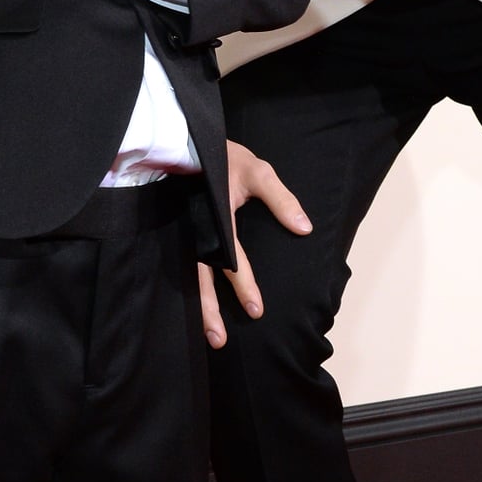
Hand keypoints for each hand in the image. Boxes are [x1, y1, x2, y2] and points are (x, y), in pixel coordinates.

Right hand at [198, 139, 312, 348]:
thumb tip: (304, 228)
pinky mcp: (176, 234)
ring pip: (188, 277)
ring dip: (198, 307)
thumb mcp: (258, 171)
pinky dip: (186, 291)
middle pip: (201, 278)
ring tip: (209, 337)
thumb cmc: (224, 158)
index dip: (244, 285)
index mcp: (218, 218)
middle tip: (220, 341)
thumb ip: (281, 200)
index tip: (256, 310)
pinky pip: (180, 267)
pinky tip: (192, 311)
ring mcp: (183, 233)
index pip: (232, 259)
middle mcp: (197, 231)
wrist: (185, 141)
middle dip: (210, 311)